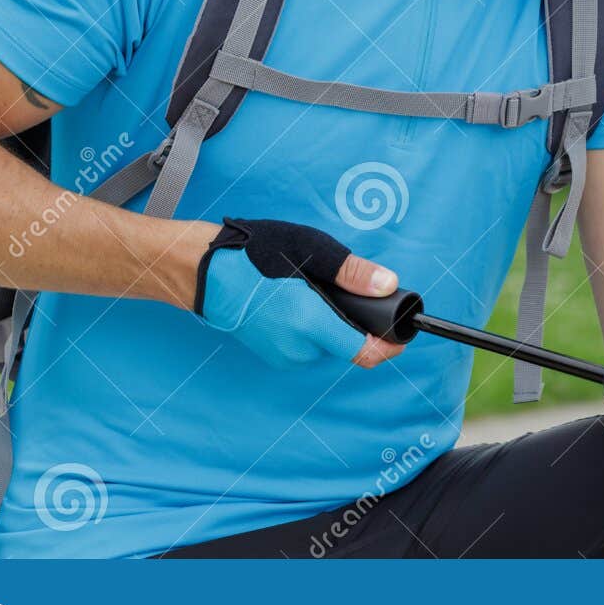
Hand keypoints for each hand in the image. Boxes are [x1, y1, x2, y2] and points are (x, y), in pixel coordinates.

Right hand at [195, 218, 406, 368]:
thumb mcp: (309, 250)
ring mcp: (281, 354)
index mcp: (310, 324)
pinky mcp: (271, 352)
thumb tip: (387, 284)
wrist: (200, 271)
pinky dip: (310, 325)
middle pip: (346, 344)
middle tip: (341, 289)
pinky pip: (305, 343)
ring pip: (325, 343)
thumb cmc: (252, 254)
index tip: (402, 335)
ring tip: (311, 289)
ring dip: (330, 322)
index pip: (364, 353)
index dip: (388, 346)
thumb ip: (351, 272)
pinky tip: (296, 300)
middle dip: (353, 320)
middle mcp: (297, 349)